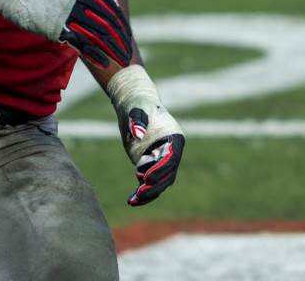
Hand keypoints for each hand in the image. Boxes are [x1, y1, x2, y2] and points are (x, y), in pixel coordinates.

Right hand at [0, 0, 132, 67]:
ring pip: (98, 35)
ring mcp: (71, 14)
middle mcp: (82, 0)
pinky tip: (105, 61)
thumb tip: (111, 3)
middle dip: (120, 40)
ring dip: (112, 49)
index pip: (111, 10)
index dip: (122, 25)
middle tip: (127, 53)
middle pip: (108, 24)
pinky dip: (96, 53)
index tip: (127, 37)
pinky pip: (83, 43)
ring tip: (121, 60)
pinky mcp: (60, 28)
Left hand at [107, 64, 184, 205]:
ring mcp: (160, 160)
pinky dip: (141, 192)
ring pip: (159, 183)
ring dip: (148, 193)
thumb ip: (138, 118)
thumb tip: (138, 133)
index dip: (162, 169)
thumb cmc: (138, 103)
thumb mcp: (137, 107)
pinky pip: (148, 183)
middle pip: (167, 174)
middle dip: (155, 185)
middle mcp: (170, 152)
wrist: (133, 105)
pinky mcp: (149, 165)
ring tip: (133, 201)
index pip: (172, 158)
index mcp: (174, 138)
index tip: (147, 177)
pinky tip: (131, 200)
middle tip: (140, 193)